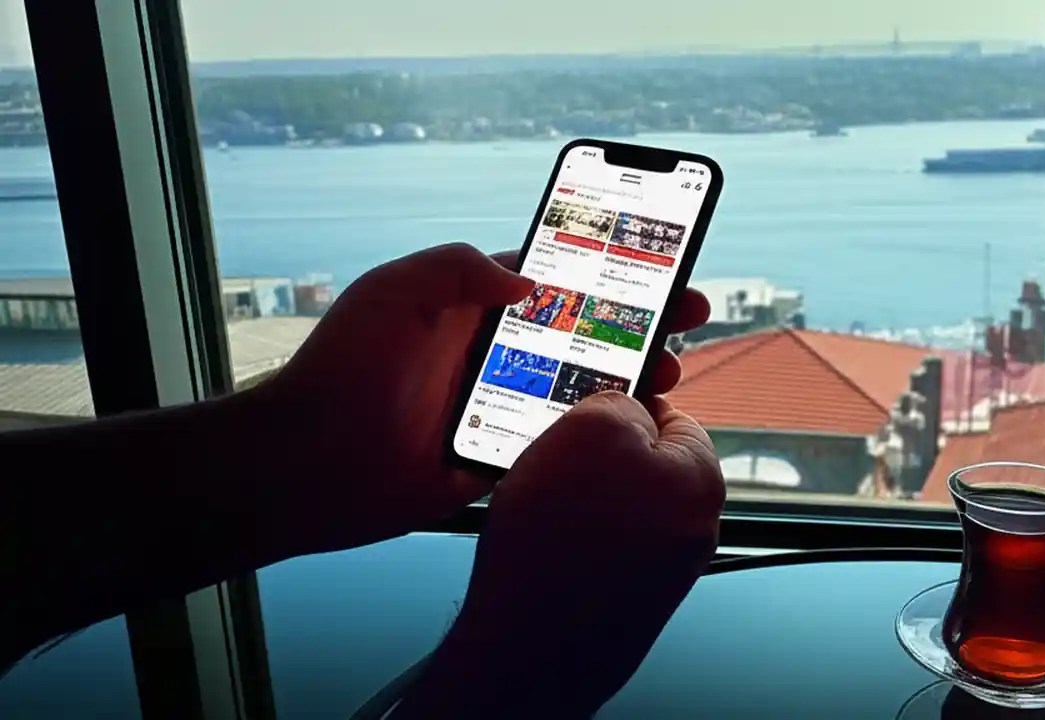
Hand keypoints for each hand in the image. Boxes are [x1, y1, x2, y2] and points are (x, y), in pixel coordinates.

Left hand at [256, 243, 710, 555]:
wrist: (310, 464)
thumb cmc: (344, 368)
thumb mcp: (396, 289)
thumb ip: (462, 266)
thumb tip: (531, 281)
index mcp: (471, 306)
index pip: (555, 280)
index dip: (608, 271)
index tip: (658, 265)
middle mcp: (492, 353)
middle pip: (583, 333)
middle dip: (637, 323)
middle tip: (688, 318)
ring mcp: (499, 405)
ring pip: (582, 388)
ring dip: (629, 378)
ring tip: (668, 372)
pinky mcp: (500, 456)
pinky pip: (560, 442)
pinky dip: (599, 435)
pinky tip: (634, 428)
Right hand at [400, 392, 724, 716]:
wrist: (528, 649)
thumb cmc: (560, 543)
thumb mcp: (590, 429)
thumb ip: (620, 403)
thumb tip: (628, 406)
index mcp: (702, 480)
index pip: (673, 415)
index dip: (624, 404)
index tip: (589, 405)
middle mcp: (693, 527)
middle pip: (644, 461)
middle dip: (598, 453)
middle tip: (556, 456)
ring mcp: (661, 567)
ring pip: (616, 503)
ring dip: (578, 496)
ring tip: (542, 507)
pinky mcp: (627, 597)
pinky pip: (599, 545)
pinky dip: (570, 537)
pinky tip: (543, 544)